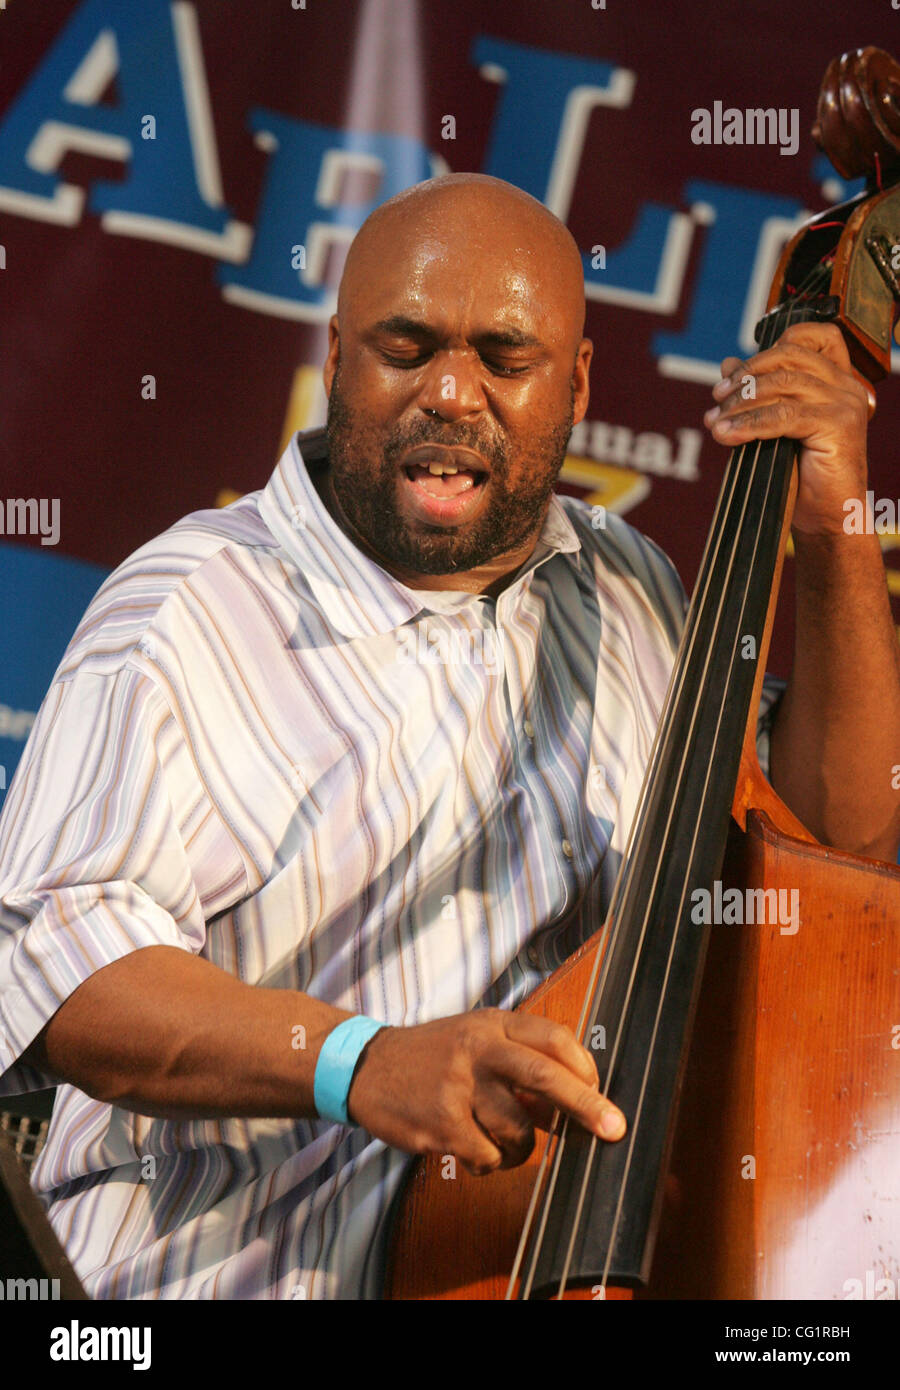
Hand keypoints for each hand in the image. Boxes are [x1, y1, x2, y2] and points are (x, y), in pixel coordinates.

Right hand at [346, 1008, 625, 1175]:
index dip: (583, 1065)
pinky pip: (488, 1156)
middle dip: (586, 1105)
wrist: (367, 1067)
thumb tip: (573, 1100)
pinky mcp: (441, 1123)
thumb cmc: (432, 1056)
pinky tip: (472, 1151)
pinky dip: (489, 1163)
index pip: (552, 1037)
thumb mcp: (475, 1039)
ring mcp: (458, 1087)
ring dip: (519, 1148)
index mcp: (492, 1024)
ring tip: (498, 1141)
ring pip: (519, 1130)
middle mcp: (478, 1050)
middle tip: (613, 1128)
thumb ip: (520, 1060)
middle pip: (545, 1077)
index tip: (597, 1087)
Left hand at [702, 322, 873, 535]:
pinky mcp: (838, 426)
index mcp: (835, 379)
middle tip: (716, 399)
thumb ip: (758, 393)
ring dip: (741, 403)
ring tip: (715, 423)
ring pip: (783, 385)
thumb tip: (727, 363)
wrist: (826, 517)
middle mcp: (845, 385)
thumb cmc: (802, 475)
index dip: (768, 348)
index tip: (733, 376)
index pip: (809, 336)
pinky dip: (750, 424)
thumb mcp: (775, 427)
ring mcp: (845, 403)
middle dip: (745, 377)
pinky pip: (785, 416)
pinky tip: (728, 435)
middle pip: (788, 357)